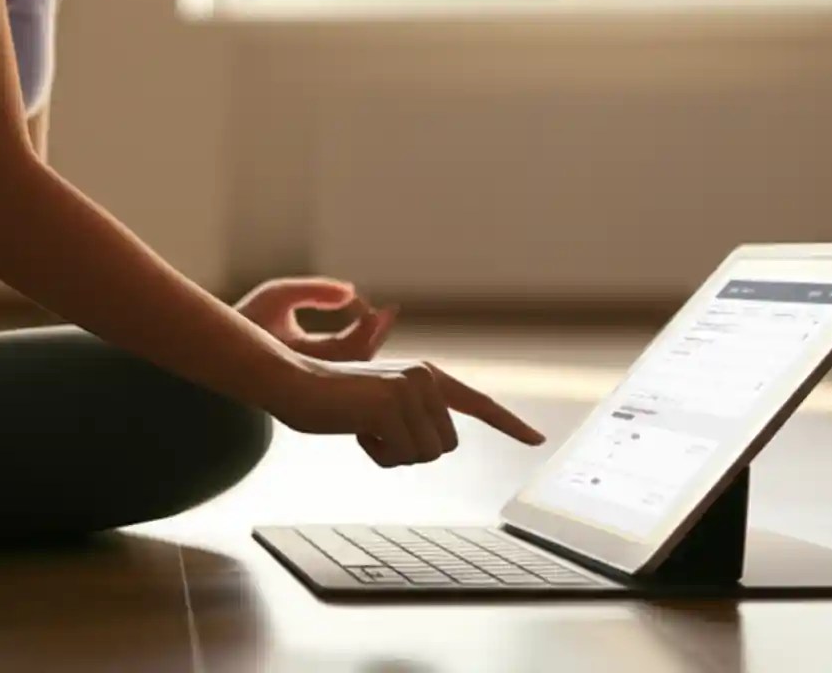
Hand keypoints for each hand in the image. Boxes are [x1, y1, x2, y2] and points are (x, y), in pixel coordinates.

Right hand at [237, 277, 396, 361]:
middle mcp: (310, 374)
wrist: (223, 353)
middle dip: (376, 335)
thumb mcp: (275, 296)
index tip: (372, 305)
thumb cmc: (246, 320)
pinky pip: (346, 365)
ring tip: (381, 317)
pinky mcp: (313, 376)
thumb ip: (313, 291)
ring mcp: (312, 378)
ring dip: (370, 341)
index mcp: (302, 358)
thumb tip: (352, 292)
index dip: (368, 326)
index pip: (350, 346)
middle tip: (389, 311)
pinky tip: (365, 326)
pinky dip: (359, 345)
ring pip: (355, 366)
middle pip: (359, 361)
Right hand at [272, 358, 545, 467]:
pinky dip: (378, 454)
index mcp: (428, 377)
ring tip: (364, 428)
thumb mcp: (380, 405)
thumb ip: (412, 417)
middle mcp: (426, 379)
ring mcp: (411, 389)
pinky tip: (356, 429)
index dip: (508, 424)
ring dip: (393, 454)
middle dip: (410, 451)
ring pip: (425, 455)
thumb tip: (436, 446)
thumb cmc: (332, 401)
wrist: (294, 383)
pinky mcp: (392, 404)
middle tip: (374, 431)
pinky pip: (401, 455)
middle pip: (444, 448)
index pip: (478, 403)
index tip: (537, 440)